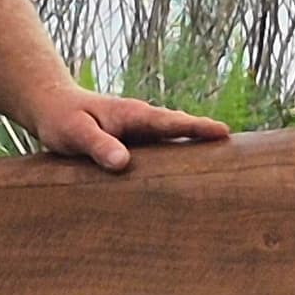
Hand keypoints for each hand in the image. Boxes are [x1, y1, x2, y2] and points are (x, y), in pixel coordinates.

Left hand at [20, 88, 231, 171]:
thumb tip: (124, 164)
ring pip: (176, 145)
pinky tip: (188, 185)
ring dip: (197, 155)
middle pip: (184, 132)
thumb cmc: (63, 120)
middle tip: (241, 159)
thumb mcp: (76, 133)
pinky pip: (162, 155)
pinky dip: (178, 163)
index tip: (225, 134)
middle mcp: (144, 123)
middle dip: (210, 141)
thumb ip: (98, 146)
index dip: (199, 128)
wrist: (53, 109)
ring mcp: (142, 135)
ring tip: (225, 176)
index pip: (173, 122)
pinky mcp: (136, 148)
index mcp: (135, 115)